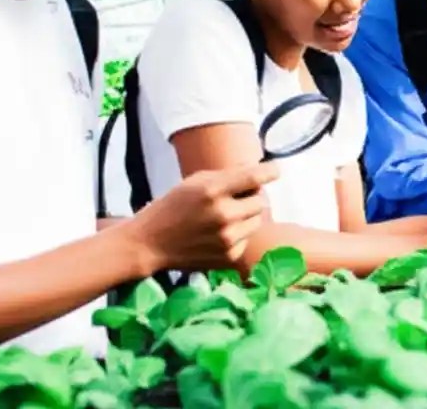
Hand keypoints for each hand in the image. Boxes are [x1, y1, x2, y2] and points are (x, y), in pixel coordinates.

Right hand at [128, 162, 278, 272]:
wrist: (151, 243)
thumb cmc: (173, 206)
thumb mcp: (195, 181)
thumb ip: (227, 176)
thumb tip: (258, 171)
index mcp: (212, 190)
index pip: (253, 177)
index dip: (269, 172)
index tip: (275, 170)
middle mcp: (223, 215)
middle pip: (260, 201)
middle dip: (252, 197)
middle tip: (236, 198)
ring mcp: (228, 239)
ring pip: (258, 220)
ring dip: (248, 216)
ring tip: (227, 216)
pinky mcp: (229, 257)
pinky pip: (248, 238)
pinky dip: (239, 234)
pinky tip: (219, 233)